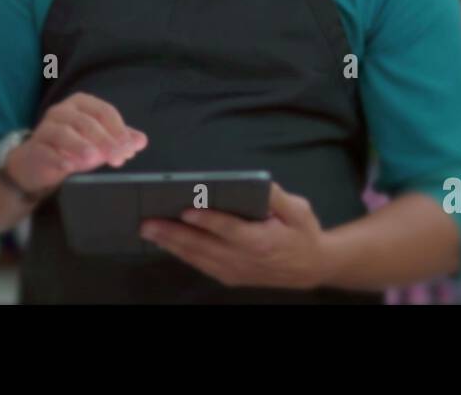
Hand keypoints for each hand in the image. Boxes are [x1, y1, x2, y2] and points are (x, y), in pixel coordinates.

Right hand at [5, 92, 147, 197]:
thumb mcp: (99, 142)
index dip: (119, 130)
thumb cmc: (72, 147)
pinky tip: (68, 166)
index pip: (104, 112)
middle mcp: (62, 111)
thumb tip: (141, 141)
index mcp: (81, 104)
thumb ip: (120, 139)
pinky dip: (58, 158)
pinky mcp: (35, 148)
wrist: (36, 162)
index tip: (130, 149)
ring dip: (80, 145)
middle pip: (87, 122)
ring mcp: (46, 128)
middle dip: (106, 140)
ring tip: (93, 159)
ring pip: (64, 133)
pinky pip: (46, 151)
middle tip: (119, 157)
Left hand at [140, 183, 333, 290]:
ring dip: (171, 245)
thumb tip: (258, 183)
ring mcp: (236, 271)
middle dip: (173, 234)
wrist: (312, 267)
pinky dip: (181, 254)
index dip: (208, 221)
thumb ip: (277, 197)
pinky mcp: (230, 277)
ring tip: (149, 231)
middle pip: (204, 246)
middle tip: (148, 222)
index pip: (230, 230)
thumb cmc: (303, 234)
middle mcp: (245, 259)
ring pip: (198, 258)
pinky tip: (166, 242)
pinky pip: (201, 265)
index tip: (186, 211)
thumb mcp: (299, 210)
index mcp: (263, 241)